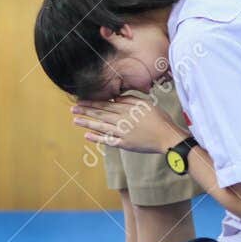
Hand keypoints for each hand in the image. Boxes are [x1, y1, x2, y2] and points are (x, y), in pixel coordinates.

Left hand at [71, 96, 188, 153]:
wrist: (167, 137)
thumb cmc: (159, 119)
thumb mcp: (146, 104)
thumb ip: (130, 100)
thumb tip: (116, 97)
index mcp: (127, 109)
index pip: (106, 105)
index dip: (92, 103)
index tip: (81, 101)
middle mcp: (123, 120)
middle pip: (101, 114)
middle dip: (86, 111)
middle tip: (73, 109)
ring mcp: (123, 133)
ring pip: (102, 127)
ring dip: (88, 123)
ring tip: (75, 121)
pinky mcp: (125, 144)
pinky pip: (108, 141)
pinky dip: (98, 138)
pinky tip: (87, 136)